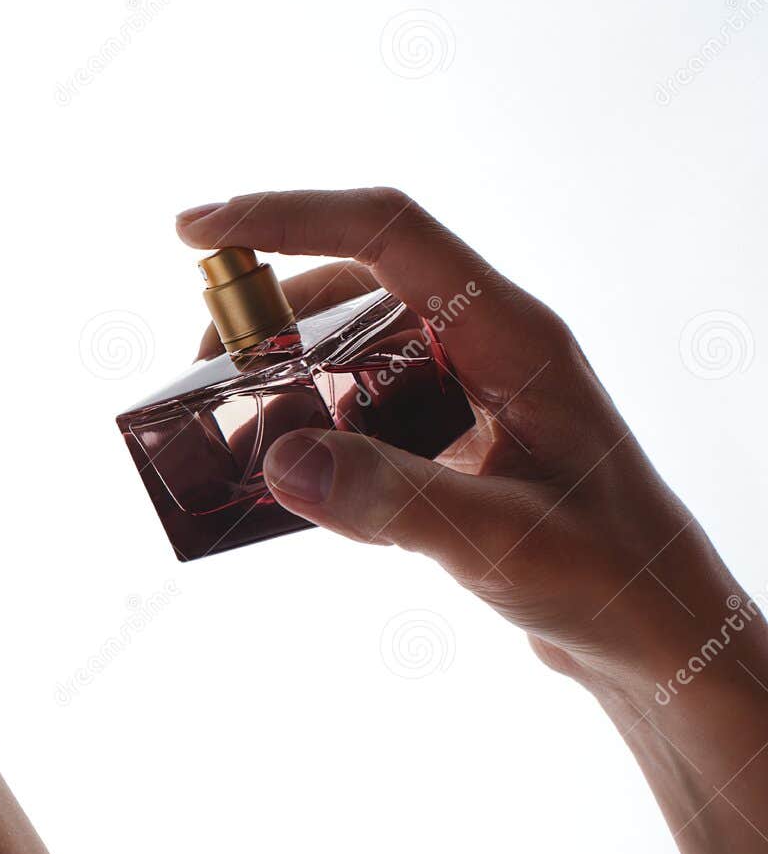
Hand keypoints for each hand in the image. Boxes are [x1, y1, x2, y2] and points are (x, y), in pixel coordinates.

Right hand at [176, 189, 745, 698]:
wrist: (656, 636)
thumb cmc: (612, 580)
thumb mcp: (503, 542)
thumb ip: (395, 502)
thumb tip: (279, 461)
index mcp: (513, 337)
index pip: (389, 235)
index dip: (288, 217)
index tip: (198, 229)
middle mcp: (486, 343)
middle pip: (353, 282)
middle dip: (266, 312)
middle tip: (201, 368)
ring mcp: (467, 388)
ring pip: (351, 343)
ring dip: (283, 372)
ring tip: (230, 427)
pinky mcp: (450, 435)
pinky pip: (362, 402)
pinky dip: (310, 424)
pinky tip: (285, 476)